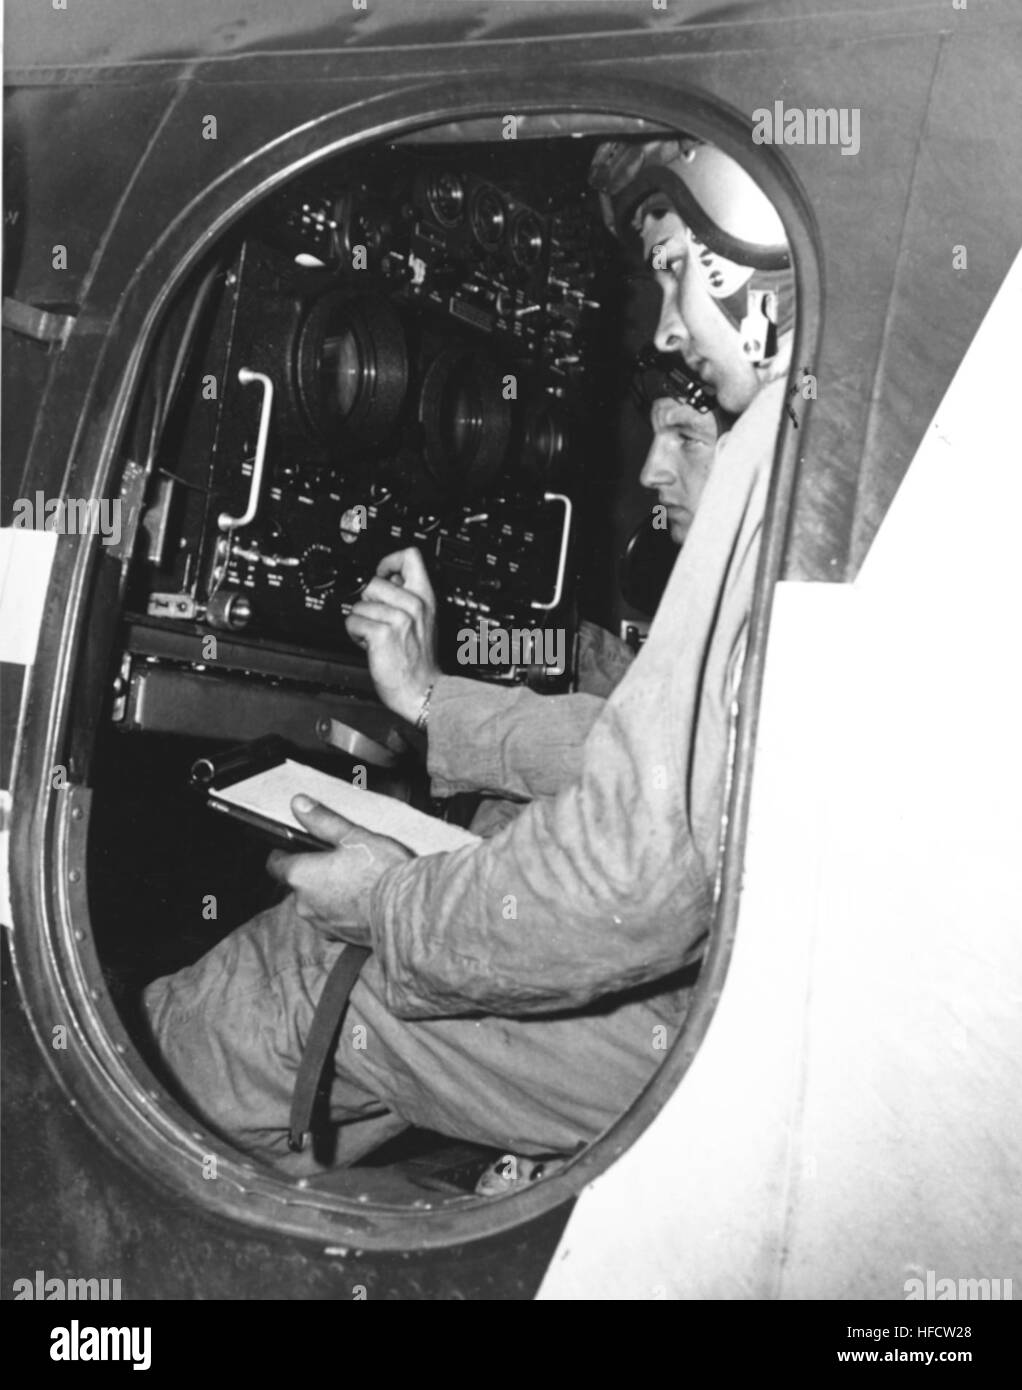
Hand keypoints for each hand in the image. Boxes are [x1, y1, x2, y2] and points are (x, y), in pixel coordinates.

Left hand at [266, 796, 412, 944]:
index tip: (295, 846)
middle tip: (338, 858)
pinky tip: (363, 899)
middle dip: (313, 872)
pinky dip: (342, 909)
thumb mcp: (353, 836)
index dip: (283, 853)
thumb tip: (298, 804)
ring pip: (315, 902)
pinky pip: (333, 918)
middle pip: (298, 883)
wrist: (408, 911)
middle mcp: (304, 903)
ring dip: (328, 892)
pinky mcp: (339, 937)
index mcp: (301, 876)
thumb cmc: (381, 872)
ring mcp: (321, 923)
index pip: (275, 864)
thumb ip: (322, 821)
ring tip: (356, 879)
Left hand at [344, 548, 440, 724]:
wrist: (423, 690)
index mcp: (426, 597)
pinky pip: (353, 621)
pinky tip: (369, 644)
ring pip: (359, 604)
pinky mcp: (382, 633)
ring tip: (375, 635)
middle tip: (377, 619)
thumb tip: (386, 580)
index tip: (383, 574)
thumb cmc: (419, 661)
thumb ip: (407, 598)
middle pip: (374, 581)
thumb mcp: (423, 621)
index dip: (389, 561)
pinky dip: (355, 634)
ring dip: (361, 620)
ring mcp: (399, 618)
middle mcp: (414, 605)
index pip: (410, 556)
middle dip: (368, 600)